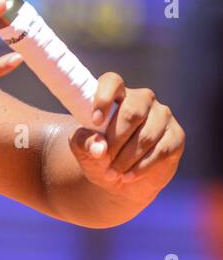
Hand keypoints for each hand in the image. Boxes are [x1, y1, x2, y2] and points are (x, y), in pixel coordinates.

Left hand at [69, 74, 183, 204]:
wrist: (118, 178)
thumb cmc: (97, 155)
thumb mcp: (82, 149)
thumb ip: (84, 143)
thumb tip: (99, 147)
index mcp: (116, 94)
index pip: (112, 81)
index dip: (103, 98)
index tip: (95, 121)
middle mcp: (142, 99)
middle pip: (131, 112)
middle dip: (115, 140)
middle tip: (103, 159)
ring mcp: (162, 116)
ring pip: (146, 136)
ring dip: (126, 158)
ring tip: (111, 173)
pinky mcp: (176, 136)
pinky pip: (161, 150)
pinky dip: (140, 167)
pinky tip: (127, 177)